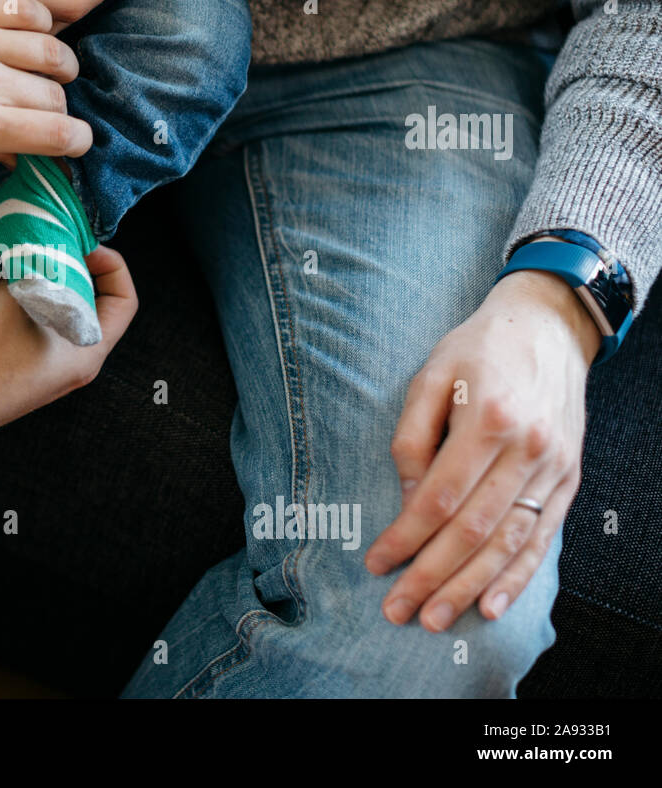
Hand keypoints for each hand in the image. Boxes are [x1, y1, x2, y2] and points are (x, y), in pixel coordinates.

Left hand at [0, 0, 91, 160]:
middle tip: (47, 117)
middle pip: (55, 97)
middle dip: (58, 112)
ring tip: (49, 75)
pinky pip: (25, 9)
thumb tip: (22, 155)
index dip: (75, 144)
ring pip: (52, 50)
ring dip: (58, 68)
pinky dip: (38, 24)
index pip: (58, 133)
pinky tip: (30, 36)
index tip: (72, 145)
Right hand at [0, 246, 137, 466]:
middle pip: (79, 295)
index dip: (110, 265)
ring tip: (3, 230)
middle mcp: (66, 357)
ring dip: (20, 264)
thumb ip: (37, 265)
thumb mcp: (17, 299)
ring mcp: (33, 356)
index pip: (123, 302)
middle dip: (56, 256)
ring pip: (38, 298)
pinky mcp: (2, 354)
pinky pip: (10, 311)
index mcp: (86, 351)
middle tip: (40, 230)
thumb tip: (41, 239)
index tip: (82, 243)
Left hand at [366, 270, 599, 630]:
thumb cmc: (477, 349)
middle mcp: (526, 449)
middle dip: (432, 576)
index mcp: (486, 420)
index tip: (376, 563)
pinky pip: (543, 538)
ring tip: (435, 619)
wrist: (547, 326)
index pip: (438, 499)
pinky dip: (517, 577)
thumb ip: (412, 440)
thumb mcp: (429, 376)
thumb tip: (407, 502)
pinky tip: (491, 606)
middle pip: (473, 531)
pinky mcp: (569, 479)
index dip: (405, 538)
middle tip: (398, 611)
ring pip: (509, 543)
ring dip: (470, 587)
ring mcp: (554, 467)